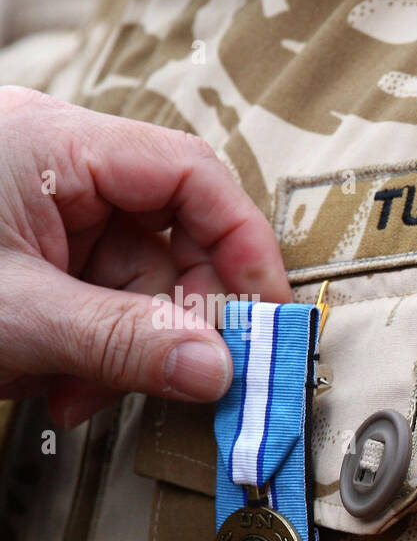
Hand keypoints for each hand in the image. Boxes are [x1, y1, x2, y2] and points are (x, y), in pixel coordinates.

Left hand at [0, 85, 290, 426]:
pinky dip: (92, 350)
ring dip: (129, 348)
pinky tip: (62, 386)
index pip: (192, 176)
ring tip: (88, 394)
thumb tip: (218, 370)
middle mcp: (59, 169)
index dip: (244, 246)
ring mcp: (43, 213)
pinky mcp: (30, 254)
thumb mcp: (14, 315)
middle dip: (180, 317)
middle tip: (195, 378)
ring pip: (134, 278)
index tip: (267, 317)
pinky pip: (95, 298)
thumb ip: (123, 342)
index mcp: (57, 146)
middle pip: (172, 234)